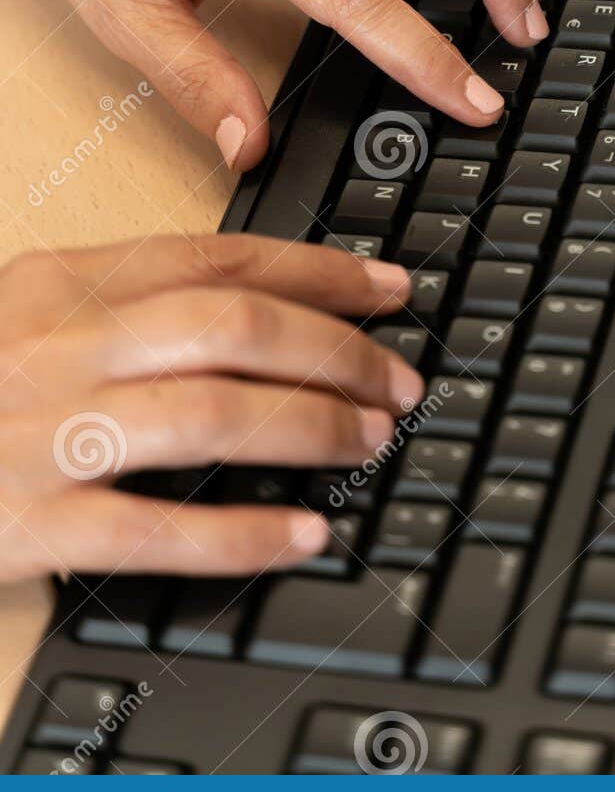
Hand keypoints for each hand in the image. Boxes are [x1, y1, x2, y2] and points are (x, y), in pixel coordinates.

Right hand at [0, 234, 421, 580]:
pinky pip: (156, 529)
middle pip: (233, 327)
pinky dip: (242, 533)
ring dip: (309, 425)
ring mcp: (44, 432)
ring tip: (368, 440)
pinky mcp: (28, 523)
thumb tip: (259, 301)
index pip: (220, 258)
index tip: (392, 287)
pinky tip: (302, 533)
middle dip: (337, 349)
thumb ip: (128, 299)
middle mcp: (60, 344)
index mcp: (64, 280)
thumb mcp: (30, 312)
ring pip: (211, 413)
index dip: (322, 269)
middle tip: (400, 377)